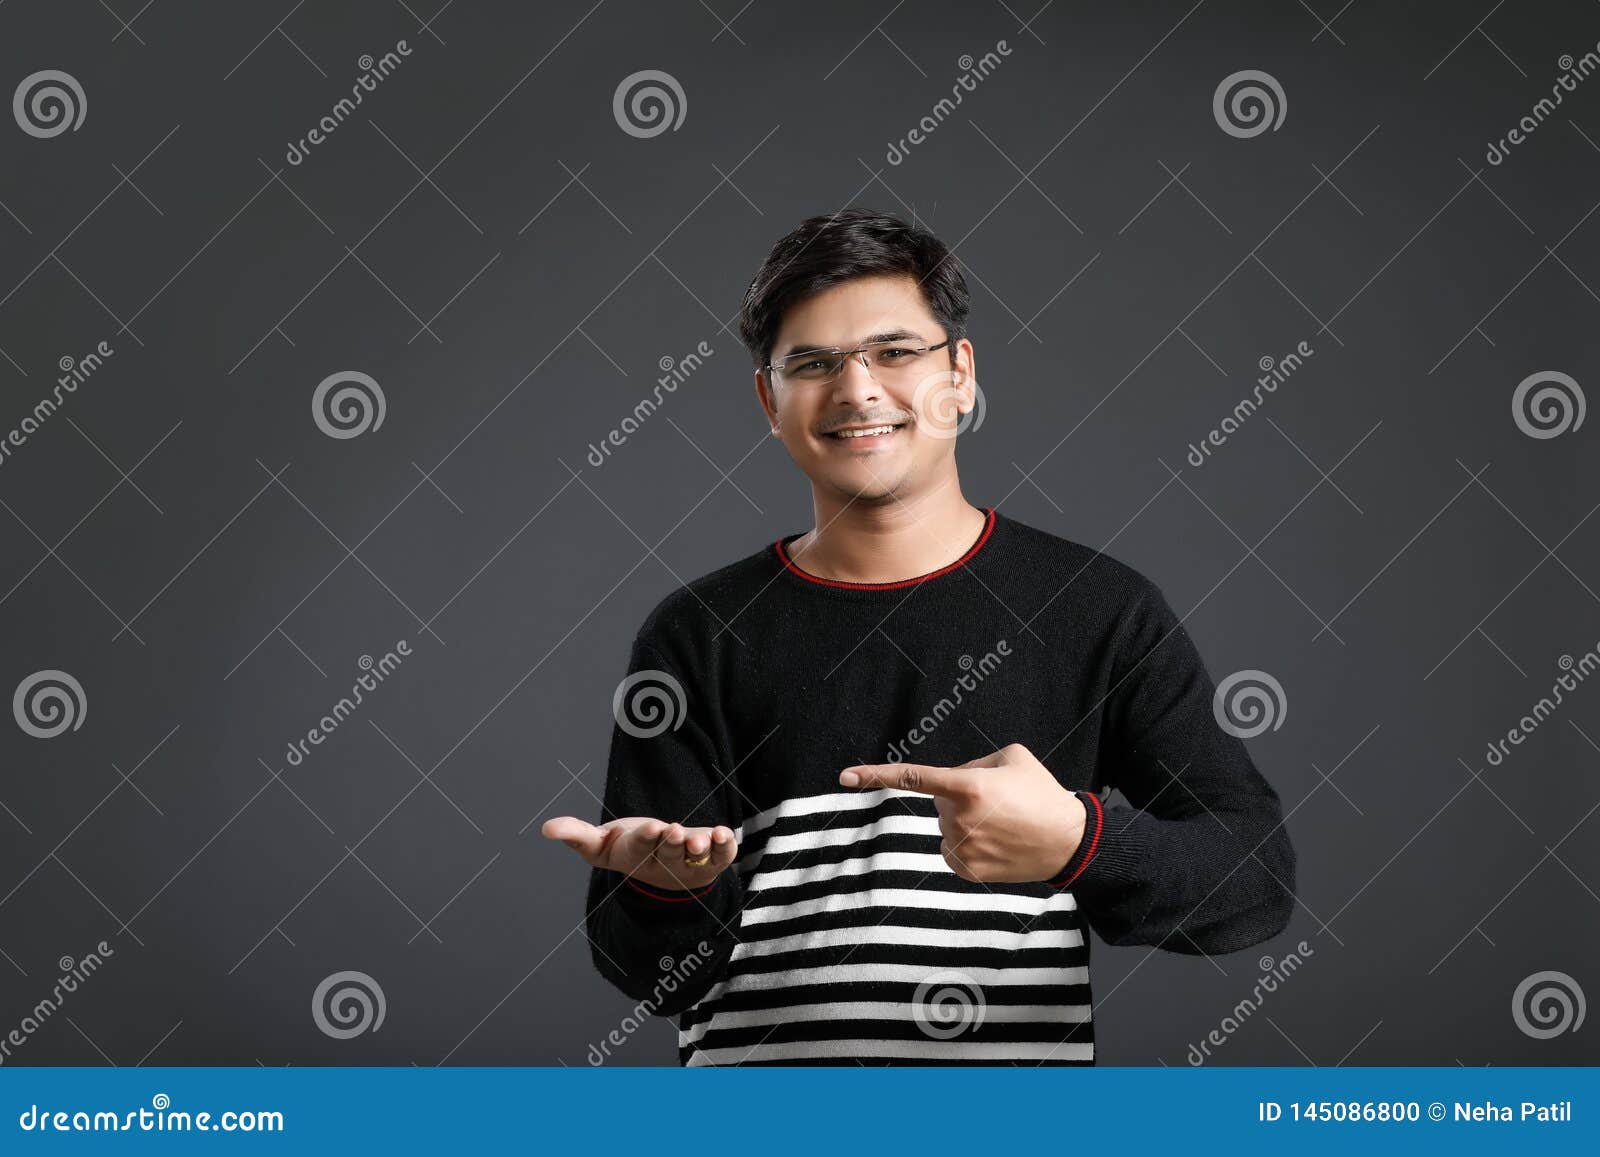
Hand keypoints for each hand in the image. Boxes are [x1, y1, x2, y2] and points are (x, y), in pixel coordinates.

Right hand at [541, 815, 737, 891]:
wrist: (662, 868)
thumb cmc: (627, 849)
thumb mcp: (599, 844)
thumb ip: (576, 835)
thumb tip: (546, 828)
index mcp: (637, 856)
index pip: (642, 848)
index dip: (647, 838)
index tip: (652, 827)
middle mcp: (665, 862)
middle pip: (670, 853)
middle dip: (673, 843)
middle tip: (676, 831)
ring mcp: (690, 863)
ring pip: (696, 858)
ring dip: (700, 847)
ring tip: (702, 837)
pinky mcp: (712, 860)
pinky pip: (721, 856)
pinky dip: (725, 846)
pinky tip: (725, 833)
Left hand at [839, 742, 1086, 883]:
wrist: (1069, 842)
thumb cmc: (1042, 794)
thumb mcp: (1012, 757)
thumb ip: (974, 763)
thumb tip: (951, 779)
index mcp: (968, 787)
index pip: (914, 778)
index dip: (876, 775)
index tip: (845, 777)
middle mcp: (958, 820)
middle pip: (940, 801)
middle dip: (960, 797)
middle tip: (998, 802)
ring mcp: (961, 848)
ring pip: (946, 826)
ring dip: (965, 822)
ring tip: (1003, 824)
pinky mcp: (966, 871)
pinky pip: (952, 849)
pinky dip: (968, 844)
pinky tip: (996, 843)